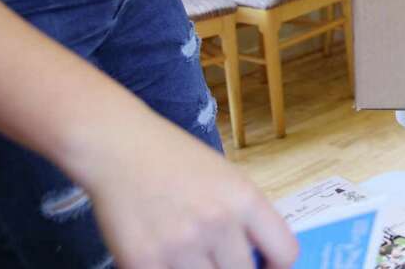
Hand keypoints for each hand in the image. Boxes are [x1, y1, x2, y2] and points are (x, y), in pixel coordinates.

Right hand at [84, 118, 296, 268]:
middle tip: (218, 260)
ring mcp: (180, 245)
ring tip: (190, 257)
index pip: (285, 251)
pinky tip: (165, 261)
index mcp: (245, 199)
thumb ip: (246, 218)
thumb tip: (259, 259)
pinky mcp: (142, 261)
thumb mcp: (227, 179)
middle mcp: (218, 223)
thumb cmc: (175, 160)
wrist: (119, 147)